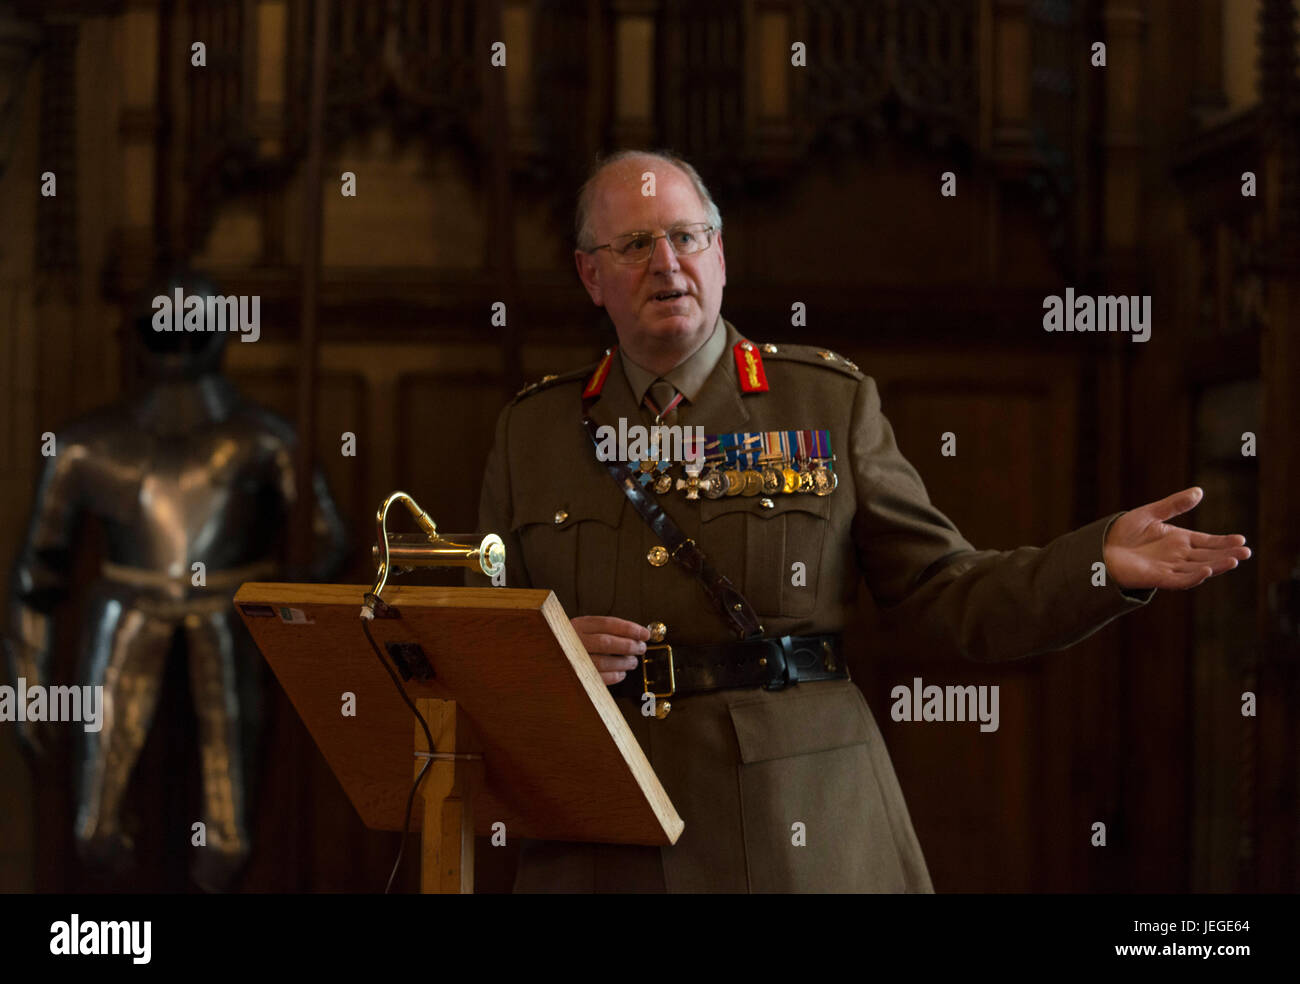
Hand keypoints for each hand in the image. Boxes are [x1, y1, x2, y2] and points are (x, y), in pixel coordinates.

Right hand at [570, 616, 650, 684]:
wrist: (546, 655)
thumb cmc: (573, 641)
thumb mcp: (585, 628)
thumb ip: (606, 630)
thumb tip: (637, 635)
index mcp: (579, 624)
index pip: (608, 623)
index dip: (630, 628)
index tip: (645, 633)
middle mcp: (574, 640)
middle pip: (607, 643)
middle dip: (629, 646)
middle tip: (641, 648)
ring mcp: (572, 659)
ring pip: (603, 662)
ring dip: (623, 663)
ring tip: (633, 662)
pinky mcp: (574, 676)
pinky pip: (598, 678)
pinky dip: (613, 676)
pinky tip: (621, 673)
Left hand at [1103, 487, 1249, 589]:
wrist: (1099, 547)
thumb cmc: (1123, 532)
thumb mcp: (1151, 513)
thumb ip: (1174, 505)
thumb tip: (1199, 491)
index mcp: (1179, 540)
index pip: (1207, 542)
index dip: (1224, 542)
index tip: (1241, 540)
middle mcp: (1177, 556)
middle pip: (1208, 556)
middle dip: (1227, 555)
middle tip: (1246, 552)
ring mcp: (1168, 568)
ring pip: (1198, 569)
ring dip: (1216, 566)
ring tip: (1234, 560)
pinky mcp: (1156, 578)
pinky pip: (1179, 580)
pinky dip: (1193, 577)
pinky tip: (1206, 570)